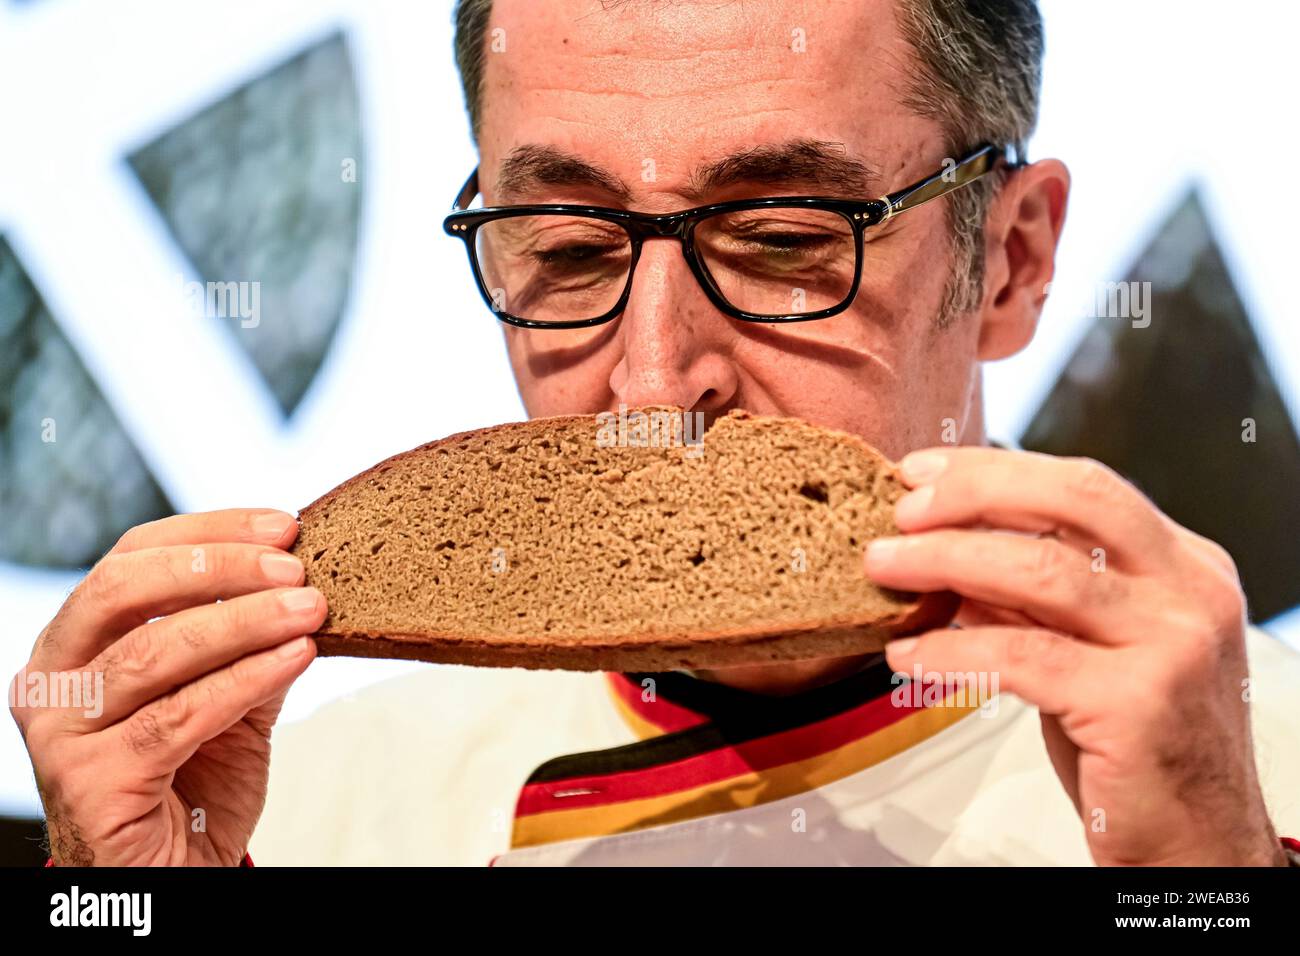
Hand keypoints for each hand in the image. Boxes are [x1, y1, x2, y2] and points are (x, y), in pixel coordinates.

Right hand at [8, 509, 325, 865]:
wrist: (176, 876)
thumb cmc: (192, 783)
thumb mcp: (228, 696)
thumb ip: (250, 643)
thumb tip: (304, 582)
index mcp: (77, 642)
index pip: (131, 559)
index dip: (209, 532)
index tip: (283, 526)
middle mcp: (54, 679)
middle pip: (124, 591)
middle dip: (218, 566)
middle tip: (294, 567)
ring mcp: (62, 732)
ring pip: (155, 651)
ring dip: (245, 622)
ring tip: (310, 611)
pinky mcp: (90, 782)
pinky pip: (177, 716)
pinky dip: (245, 679)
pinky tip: (294, 658)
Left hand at [864, 447, 1286, 866]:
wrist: (1195, 843)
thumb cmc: (1135, 746)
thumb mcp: (1087, 648)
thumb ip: (1032, 596)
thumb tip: (946, 547)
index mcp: (1182, 564)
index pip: (1083, 487)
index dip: (994, 472)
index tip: (923, 473)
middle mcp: (1189, 592)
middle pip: (1073, 501)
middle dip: (973, 493)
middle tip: (901, 510)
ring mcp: (1172, 644)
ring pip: (1039, 572)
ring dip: (945, 562)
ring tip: (885, 568)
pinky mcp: (1138, 703)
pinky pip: (1021, 658)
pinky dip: (951, 651)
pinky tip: (907, 655)